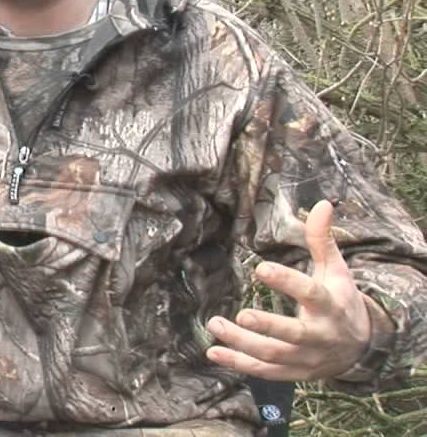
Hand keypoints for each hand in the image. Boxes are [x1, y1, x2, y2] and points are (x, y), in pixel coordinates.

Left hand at [206, 200, 371, 380]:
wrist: (361, 348)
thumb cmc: (340, 300)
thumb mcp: (336, 271)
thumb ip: (322, 240)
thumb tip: (322, 203)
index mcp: (330, 307)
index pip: (310, 294)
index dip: (287, 281)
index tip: (261, 268)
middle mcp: (320, 336)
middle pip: (293, 334)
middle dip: (267, 326)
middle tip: (239, 315)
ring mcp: (306, 357)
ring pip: (273, 355)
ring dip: (242, 343)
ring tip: (214, 324)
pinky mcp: (294, 372)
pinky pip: (265, 372)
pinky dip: (239, 364)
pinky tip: (214, 351)